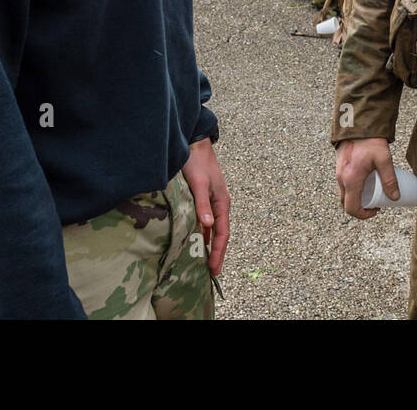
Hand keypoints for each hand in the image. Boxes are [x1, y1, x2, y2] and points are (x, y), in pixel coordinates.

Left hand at [182, 138, 229, 275]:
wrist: (194, 143)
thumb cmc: (197, 162)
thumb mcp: (199, 183)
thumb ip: (203, 204)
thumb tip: (208, 226)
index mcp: (222, 202)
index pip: (222, 233)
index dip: (218, 252)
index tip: (214, 269)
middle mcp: (219, 204)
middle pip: (220, 234)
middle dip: (216, 253)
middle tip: (211, 272)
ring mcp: (212, 202)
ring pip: (212, 229)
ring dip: (209, 245)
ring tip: (204, 262)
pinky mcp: (203, 198)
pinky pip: (205, 221)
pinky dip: (202, 233)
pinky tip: (196, 240)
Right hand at [335, 137, 396, 219]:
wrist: (357, 124)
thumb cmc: (370, 141)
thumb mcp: (384, 160)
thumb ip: (390, 179)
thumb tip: (395, 197)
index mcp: (350, 180)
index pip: (352, 208)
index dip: (364, 215)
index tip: (376, 210)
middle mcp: (341, 178)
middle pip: (346, 203)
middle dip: (360, 208)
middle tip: (376, 204)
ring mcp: (339, 173)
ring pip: (344, 194)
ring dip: (356, 199)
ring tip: (372, 193)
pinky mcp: (340, 167)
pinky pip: (343, 185)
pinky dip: (352, 190)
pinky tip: (364, 183)